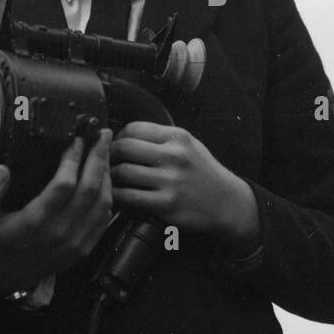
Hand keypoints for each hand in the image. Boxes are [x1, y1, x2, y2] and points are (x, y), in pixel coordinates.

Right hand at [0, 130, 113, 293]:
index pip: (64, 184)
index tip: (77, 138)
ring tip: (104, 152)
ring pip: (103, 202)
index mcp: (37, 221)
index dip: (74, 158)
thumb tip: (3, 169)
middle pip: (90, 188)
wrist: (10, 277)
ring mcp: (77, 241)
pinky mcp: (85, 248)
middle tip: (102, 135)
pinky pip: (105, 218)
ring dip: (106, 174)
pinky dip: (108, 195)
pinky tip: (103, 179)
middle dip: (98, 157)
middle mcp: (61, 231)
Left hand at [110, 122, 259, 254]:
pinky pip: (129, 197)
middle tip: (106, 164)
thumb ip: (161, 138)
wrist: (227, 202)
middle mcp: (174, 156)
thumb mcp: (189, 145)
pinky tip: (117, 197)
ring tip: (110, 180)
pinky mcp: (166, 204)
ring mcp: (170, 181)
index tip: (114, 146)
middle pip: (124, 148)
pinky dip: (117, 197)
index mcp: (177, 137)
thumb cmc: (203, 173)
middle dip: (109, 156)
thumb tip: (123, 136)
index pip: (133, 128)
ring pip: (122, 172)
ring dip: (110, 177)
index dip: (117, 137)